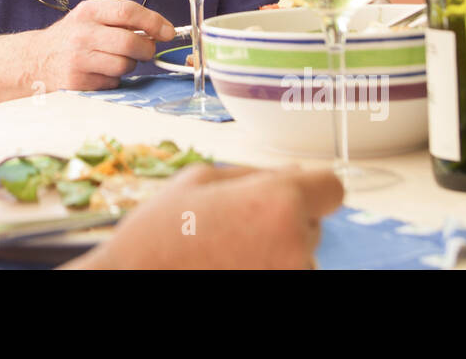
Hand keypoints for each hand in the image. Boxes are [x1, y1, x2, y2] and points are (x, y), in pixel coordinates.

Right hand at [36, 0, 174, 90]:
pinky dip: (114, 79)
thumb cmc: (71, 38)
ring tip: (116, 61)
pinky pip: (112, 82)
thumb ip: (121, 20)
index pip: (127, 11)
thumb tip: (160, 30)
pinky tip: (101, 73)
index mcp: (88, 12)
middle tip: (147, 51)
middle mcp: (81, 34)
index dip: (153, 21)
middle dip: (147, 49)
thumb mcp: (90, 18)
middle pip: (130, 41)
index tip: (167, 31)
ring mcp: (78, 60)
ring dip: (129, 65)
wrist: (35, 59)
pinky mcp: (78, 82)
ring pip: (124, 65)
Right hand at [74, 164, 343, 268]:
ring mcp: (290, 276)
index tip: (292, 193)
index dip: (312, 187)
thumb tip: (294, 171)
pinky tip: (229, 266)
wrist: (133, 281)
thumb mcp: (199, 179)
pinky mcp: (281, 293)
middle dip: (282, 219)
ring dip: (273, 248)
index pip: (332, 187)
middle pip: (311, 222)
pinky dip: (265, 269)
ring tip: (224, 249)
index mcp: (277, 201)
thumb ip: (254, 173)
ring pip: (297, 253)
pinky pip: (284, 273)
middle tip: (232, 224)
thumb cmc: (159, 232)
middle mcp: (295, 243)